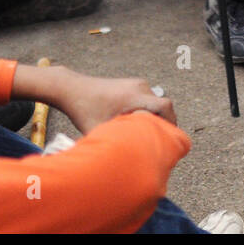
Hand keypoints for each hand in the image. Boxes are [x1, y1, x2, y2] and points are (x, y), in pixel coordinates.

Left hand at [52, 68, 175, 133]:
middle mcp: (139, 87)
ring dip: (153, 117)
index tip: (168, 137)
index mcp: (133, 96)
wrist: (72, 89)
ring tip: (142, 132)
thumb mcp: (99, 130)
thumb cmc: (83, 110)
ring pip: (155, 103)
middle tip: (155, 140)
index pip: (165, 106)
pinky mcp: (133, 84)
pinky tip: (133, 123)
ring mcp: (137, 83)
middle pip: (162, 106)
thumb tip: (125, 161)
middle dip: (162, 123)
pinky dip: (145, 111)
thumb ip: (116, 142)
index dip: (171, 122)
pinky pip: (148, 99)